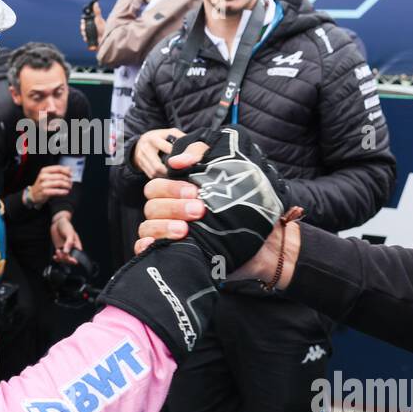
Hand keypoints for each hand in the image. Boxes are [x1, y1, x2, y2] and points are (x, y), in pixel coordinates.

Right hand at [29, 164, 72, 204]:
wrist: (33, 194)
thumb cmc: (43, 184)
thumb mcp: (48, 175)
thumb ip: (58, 171)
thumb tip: (69, 168)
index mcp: (44, 170)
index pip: (58, 168)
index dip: (66, 171)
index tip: (71, 175)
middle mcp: (43, 176)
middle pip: (60, 176)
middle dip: (68, 180)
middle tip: (71, 183)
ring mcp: (43, 184)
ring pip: (59, 183)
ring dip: (67, 185)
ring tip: (69, 187)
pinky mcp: (44, 192)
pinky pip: (56, 191)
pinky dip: (63, 192)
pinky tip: (66, 192)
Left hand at [50, 212, 82, 262]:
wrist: (58, 223)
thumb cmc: (66, 226)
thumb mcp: (70, 233)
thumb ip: (69, 243)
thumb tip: (66, 252)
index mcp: (77, 245)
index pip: (77, 256)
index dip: (74, 259)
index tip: (70, 259)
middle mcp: (72, 248)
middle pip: (70, 259)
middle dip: (66, 259)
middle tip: (61, 253)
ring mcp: (65, 249)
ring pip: (64, 259)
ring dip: (60, 258)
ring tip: (58, 251)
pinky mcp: (59, 248)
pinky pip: (59, 256)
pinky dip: (57, 258)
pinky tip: (55, 257)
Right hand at [79, 2, 104, 51]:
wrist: (107, 39)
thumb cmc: (104, 28)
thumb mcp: (99, 19)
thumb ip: (97, 12)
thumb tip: (96, 3)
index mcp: (92, 24)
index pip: (84, 22)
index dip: (83, 22)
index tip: (83, 21)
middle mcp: (91, 30)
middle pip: (82, 28)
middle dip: (83, 28)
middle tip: (85, 28)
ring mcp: (91, 36)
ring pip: (83, 35)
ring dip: (85, 34)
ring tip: (88, 34)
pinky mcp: (91, 42)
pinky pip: (86, 41)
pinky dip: (87, 40)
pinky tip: (89, 39)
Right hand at [136, 125, 301, 282]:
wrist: (267, 246)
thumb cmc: (248, 209)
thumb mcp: (233, 172)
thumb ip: (206, 156)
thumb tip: (178, 160)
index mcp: (181, 194)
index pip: (158, 185)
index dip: (172, 187)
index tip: (196, 191)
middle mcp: (171, 212)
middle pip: (152, 204)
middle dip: (173, 206)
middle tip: (199, 210)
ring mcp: (169, 235)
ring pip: (147, 226)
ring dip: (163, 225)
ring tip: (186, 231)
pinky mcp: (171, 255)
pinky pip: (145, 249)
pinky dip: (147, 245)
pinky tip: (157, 245)